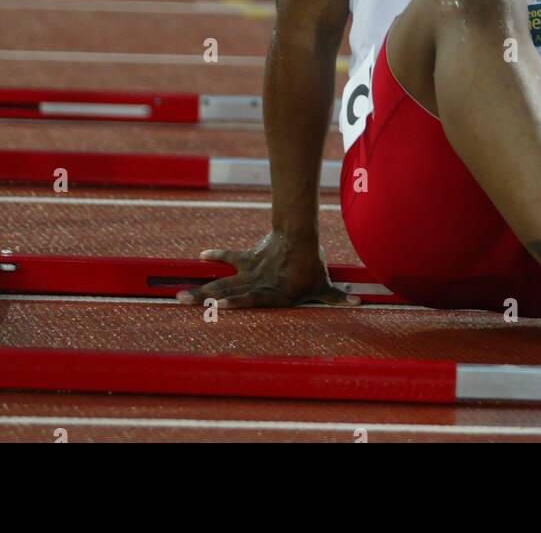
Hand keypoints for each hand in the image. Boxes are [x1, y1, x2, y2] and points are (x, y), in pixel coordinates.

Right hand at [176, 230, 360, 309]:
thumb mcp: (325, 286)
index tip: (218, 305)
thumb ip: (337, 298)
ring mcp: (250, 271)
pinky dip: (218, 255)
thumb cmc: (312, 265)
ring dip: (203, 287)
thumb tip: (360, 303)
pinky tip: (202, 256)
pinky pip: (231, 256)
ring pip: (223, 279)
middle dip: (205, 298)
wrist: (300, 236)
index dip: (235, 302)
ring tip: (181, 294)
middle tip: (181, 301)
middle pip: (227, 290)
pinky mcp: (249, 257)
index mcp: (272, 294)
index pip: (251, 299)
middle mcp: (257, 283)